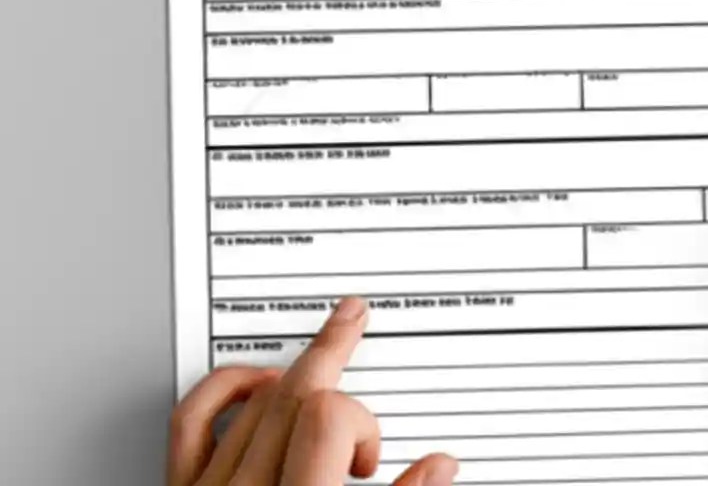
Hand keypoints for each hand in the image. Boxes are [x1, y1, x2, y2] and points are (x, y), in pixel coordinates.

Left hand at [168, 298, 457, 485]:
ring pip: (253, 401)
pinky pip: (192, 421)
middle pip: (295, 393)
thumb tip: (438, 465)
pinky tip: (253, 382)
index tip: (369, 450)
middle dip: (332, 352)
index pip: (331, 414)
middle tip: (352, 318)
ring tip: (316, 368)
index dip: (362, 421)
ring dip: (291, 376)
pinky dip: (224, 389)